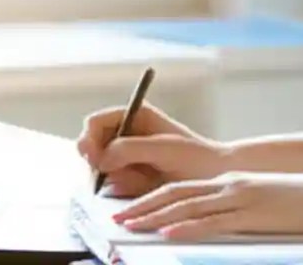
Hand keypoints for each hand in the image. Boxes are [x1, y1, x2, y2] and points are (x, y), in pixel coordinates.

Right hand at [76, 103, 228, 197]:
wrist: (213, 178)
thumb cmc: (195, 157)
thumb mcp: (163, 149)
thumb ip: (130, 149)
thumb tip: (101, 158)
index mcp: (133, 115)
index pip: (96, 122)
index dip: (89, 138)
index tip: (93, 157)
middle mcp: (126, 133)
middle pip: (92, 146)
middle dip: (101, 162)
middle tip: (118, 174)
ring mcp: (126, 156)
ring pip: (101, 168)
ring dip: (117, 177)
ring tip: (144, 179)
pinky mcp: (129, 176)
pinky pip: (113, 184)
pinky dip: (125, 187)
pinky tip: (145, 185)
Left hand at [112, 172, 302, 239]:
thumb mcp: (264, 201)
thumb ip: (240, 208)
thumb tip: (221, 221)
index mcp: (231, 183)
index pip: (182, 188)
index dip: (152, 199)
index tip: (131, 209)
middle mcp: (229, 186)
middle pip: (176, 193)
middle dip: (143, 206)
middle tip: (116, 217)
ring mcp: (239, 198)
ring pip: (187, 206)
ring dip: (155, 216)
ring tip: (130, 225)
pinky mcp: (251, 214)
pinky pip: (213, 222)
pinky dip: (188, 227)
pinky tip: (170, 233)